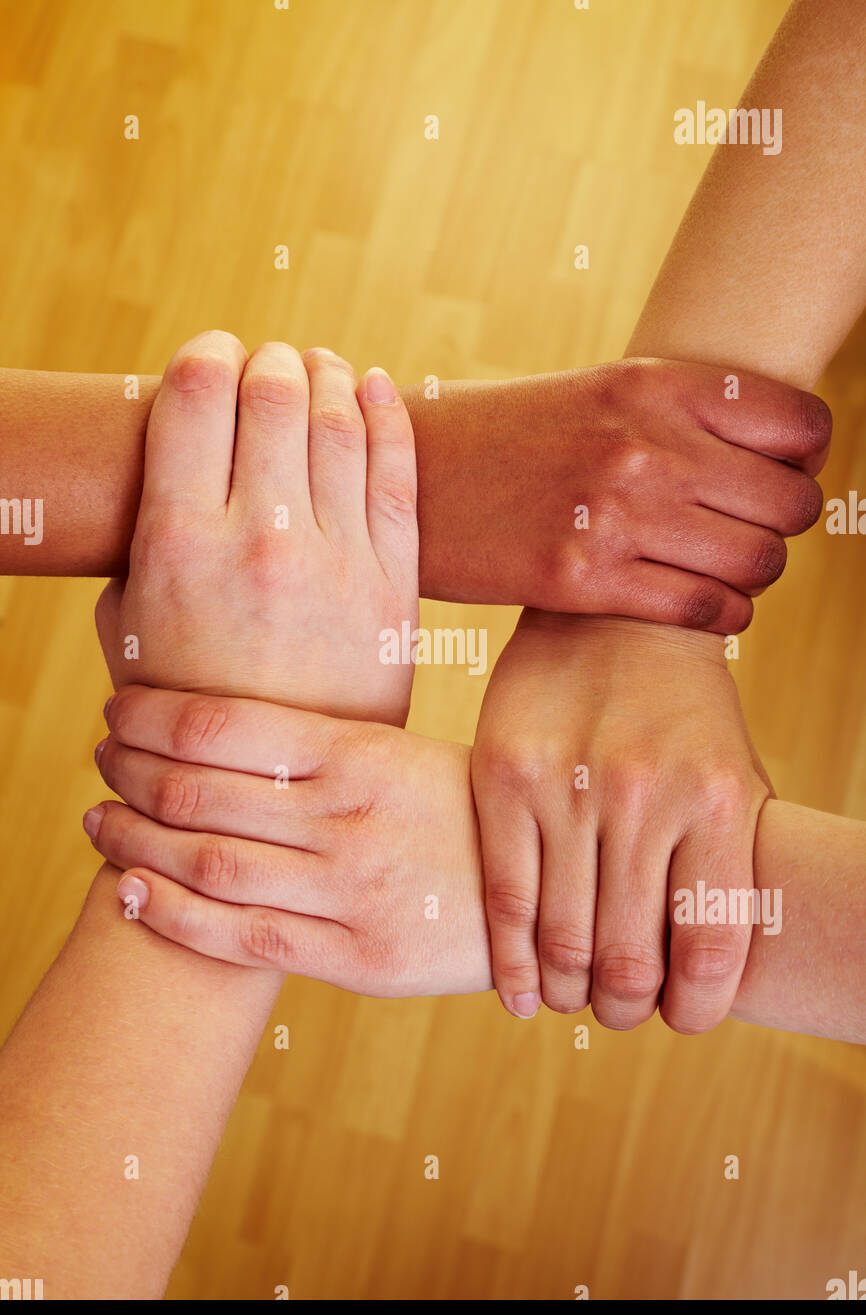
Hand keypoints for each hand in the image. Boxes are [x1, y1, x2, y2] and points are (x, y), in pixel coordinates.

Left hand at [83, 686, 490, 995]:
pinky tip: (129, 891)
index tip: (117, 709)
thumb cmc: (458, 809)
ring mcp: (352, 892)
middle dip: (130, 772)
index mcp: (362, 753)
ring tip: (98, 822)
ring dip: (134, 841)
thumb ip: (316, 740)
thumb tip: (213, 720)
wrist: (545, 895)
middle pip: (201, 792)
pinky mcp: (358, 957)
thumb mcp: (400, 751)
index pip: (225, 724)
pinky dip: (172, 914)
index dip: (152, 716)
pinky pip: (242, 936)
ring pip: (210, 864)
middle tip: (101, 759)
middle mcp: (350, 818)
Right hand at [95, 331, 418, 724]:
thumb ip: (141, 542)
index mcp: (178, 543)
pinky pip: (399, 475)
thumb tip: (170, 471)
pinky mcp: (393, 585)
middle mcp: (261, 540)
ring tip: (318, 368)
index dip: (206, 355)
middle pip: (273, 392)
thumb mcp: (128, 628)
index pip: (197, 392)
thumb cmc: (187, 704)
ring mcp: (336, 561)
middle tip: (268, 364)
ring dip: (326, 375)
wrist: (272, 787)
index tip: (212, 357)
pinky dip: (388, 415)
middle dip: (268, 361)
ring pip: (340, 422)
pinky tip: (371, 389)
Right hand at [414, 359, 828, 630]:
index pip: (800, 428)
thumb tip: (774, 458)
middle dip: (782, 528)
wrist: (412, 475)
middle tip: (749, 533)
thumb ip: (683, 416)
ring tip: (724, 572)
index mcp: (655, 386)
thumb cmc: (511, 437)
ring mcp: (615, 515)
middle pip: (790, 505)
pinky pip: (704, 611)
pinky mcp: (583, 580)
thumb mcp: (600, 394)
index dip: (805, 463)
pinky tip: (699, 605)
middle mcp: (645, 446)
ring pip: (756, 563)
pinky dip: (720, 617)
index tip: (778, 478)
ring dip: (753, 577)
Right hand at [470, 611, 771, 1030]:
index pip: (711, 949)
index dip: (697, 1008)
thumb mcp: (732, 778)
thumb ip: (721, 870)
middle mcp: (642, 795)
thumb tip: (697, 980)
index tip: (681, 1018)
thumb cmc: (683, 713)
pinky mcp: (502, 777)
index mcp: (714, 800)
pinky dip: (510, 963)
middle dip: (625, 1007)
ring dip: (568, 991)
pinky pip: (504, 898)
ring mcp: (567, 786)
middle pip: (629, 958)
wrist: (613, 616)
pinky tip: (520, 990)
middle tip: (619, 1010)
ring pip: (561, 940)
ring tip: (571, 996)